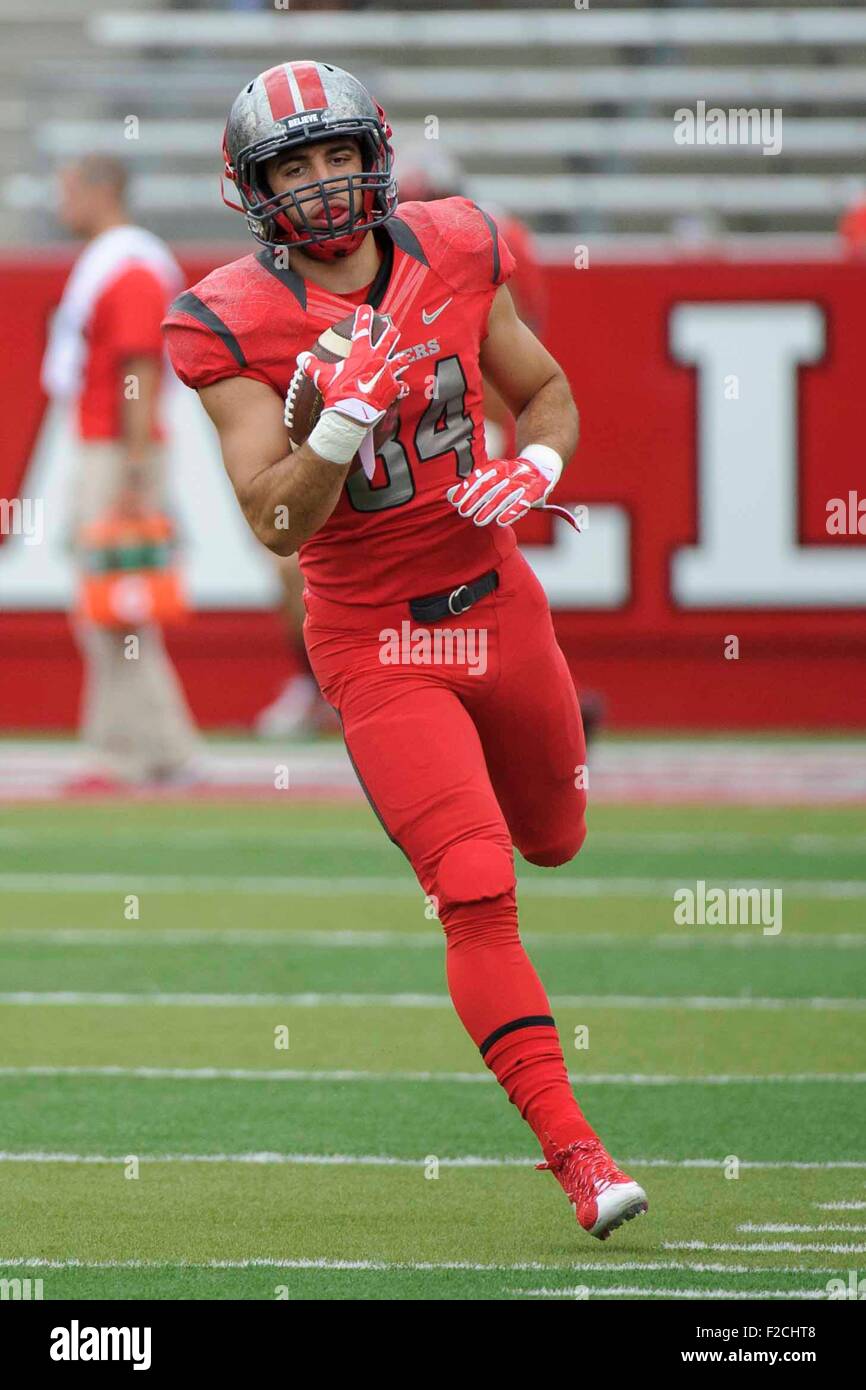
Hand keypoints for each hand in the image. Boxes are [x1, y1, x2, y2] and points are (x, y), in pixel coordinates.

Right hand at [297, 304, 408, 430]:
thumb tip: (302, 357)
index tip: (367, 308)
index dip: (364, 317)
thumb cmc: (338, 393)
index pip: (362, 330)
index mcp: (361, 354)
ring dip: (400, 358)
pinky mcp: (393, 388)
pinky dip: (401, 386)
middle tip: (392, 329)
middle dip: (391, 333)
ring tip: (403, 357)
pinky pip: (401, 385)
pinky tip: (402, 386)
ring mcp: (388, 373)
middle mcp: (377, 360)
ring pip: (400, 360)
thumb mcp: (323, 377)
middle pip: (389, 339)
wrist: (352, 413)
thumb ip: (313, 365)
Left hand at [447, 456, 571, 527]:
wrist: (542, 464)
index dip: (467, 489)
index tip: (455, 501)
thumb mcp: (492, 475)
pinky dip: (511, 512)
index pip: (480, 476)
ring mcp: (523, 481)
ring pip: (504, 496)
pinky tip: (501, 522)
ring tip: (478, 521)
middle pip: (490, 487)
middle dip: (476, 501)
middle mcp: (510, 472)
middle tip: (463, 513)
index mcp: (498, 466)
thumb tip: (449, 495)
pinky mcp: (535, 491)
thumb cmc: (510, 474)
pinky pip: (522, 503)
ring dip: (491, 509)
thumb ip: (472, 486)